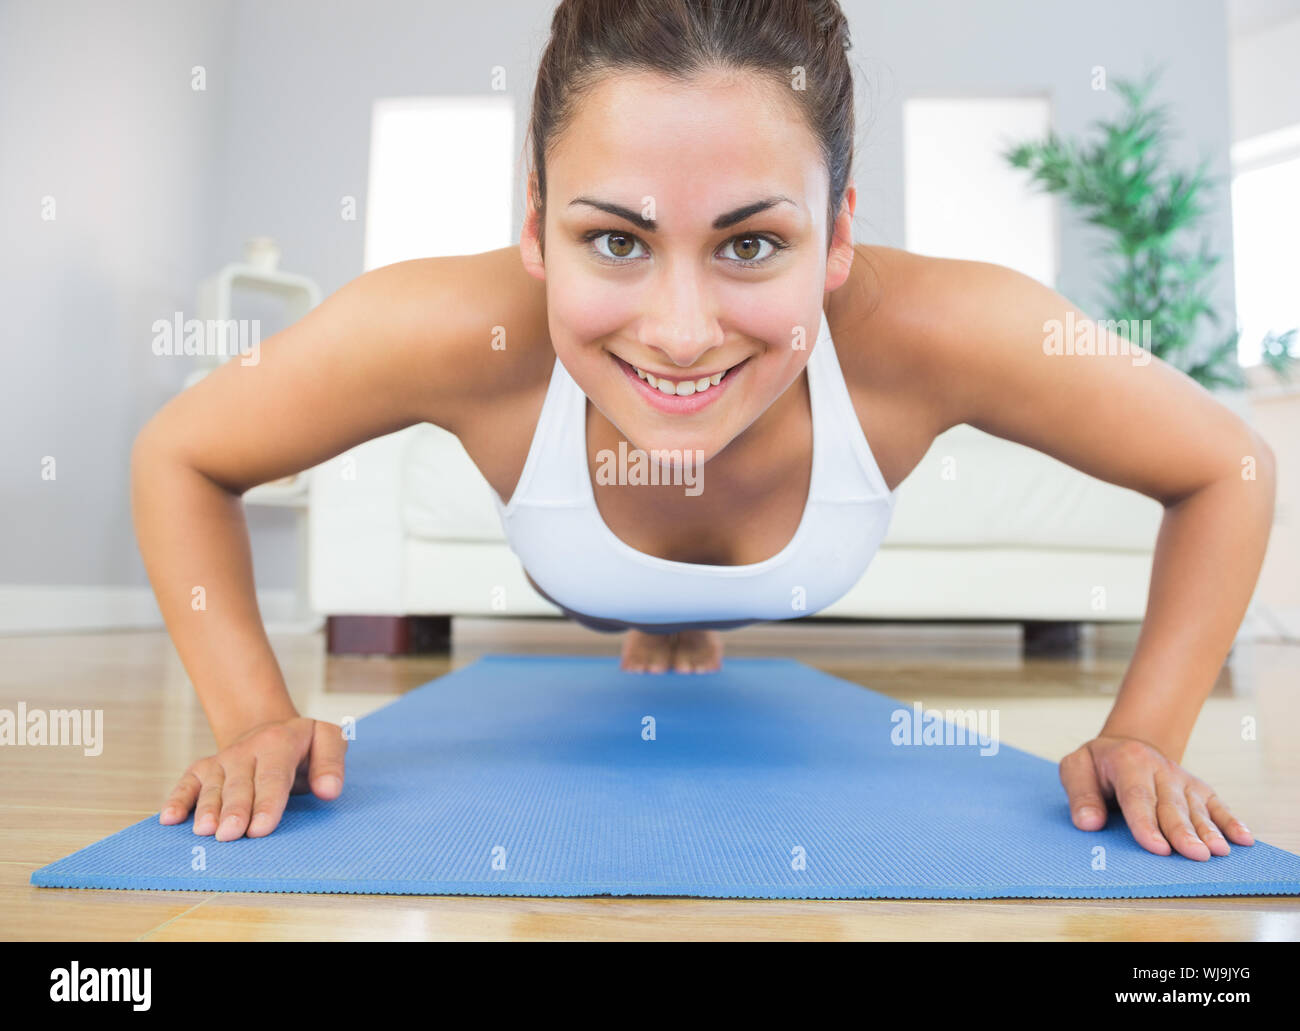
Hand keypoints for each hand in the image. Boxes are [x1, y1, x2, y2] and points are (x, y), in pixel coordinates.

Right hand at [159, 717, 346, 840]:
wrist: (268, 727)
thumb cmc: (303, 744)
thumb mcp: (326, 740)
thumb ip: (331, 764)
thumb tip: (328, 790)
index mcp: (279, 743)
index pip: (273, 777)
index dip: (267, 803)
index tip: (261, 829)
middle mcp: (247, 751)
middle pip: (240, 785)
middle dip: (235, 810)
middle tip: (230, 834)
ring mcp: (223, 760)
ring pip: (214, 787)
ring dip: (207, 809)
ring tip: (204, 831)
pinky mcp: (203, 769)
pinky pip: (188, 783)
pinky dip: (178, 799)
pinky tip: (169, 819)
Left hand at [1058, 735, 1253, 859]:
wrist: (1128, 744)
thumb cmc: (1098, 763)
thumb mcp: (1077, 768)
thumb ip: (1081, 795)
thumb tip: (1089, 824)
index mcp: (1128, 762)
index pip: (1137, 797)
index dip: (1146, 823)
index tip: (1156, 848)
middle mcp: (1159, 769)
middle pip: (1171, 806)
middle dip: (1183, 832)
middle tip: (1194, 855)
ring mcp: (1181, 779)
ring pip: (1195, 808)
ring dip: (1209, 831)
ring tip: (1218, 852)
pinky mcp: (1197, 788)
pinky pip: (1216, 804)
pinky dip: (1230, 822)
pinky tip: (1243, 839)